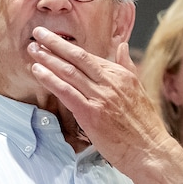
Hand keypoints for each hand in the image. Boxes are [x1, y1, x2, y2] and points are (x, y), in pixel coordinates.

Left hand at [27, 28, 174, 172]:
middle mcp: (110, 82)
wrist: (149, 150)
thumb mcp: (140, 89)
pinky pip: (66, 92)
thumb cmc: (145, 126)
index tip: (53, 39)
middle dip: (55, 43)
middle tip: (38, 33)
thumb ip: (127, 66)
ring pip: (69, 72)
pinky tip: (38, 71)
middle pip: (77, 57)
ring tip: (33, 49)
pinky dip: (50, 79)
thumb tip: (122, 46)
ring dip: (48, 59)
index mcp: (121, 75)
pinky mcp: (91, 113)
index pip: (90, 57)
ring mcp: (100, 97)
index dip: (69, 47)